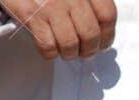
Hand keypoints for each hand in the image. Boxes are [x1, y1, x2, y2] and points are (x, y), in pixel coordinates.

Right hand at [0, 0, 116, 60]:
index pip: (107, 15)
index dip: (107, 35)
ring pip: (70, 44)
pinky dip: (50, 54)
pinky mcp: (31, 14)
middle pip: (91, 34)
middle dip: (90, 50)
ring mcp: (51, 5)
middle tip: (85, 53)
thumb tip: (101, 33)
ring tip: (67, 52)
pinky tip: (50, 50)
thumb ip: (87, 3)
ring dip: (70, 54)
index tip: (103, 44)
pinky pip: (48, 45)